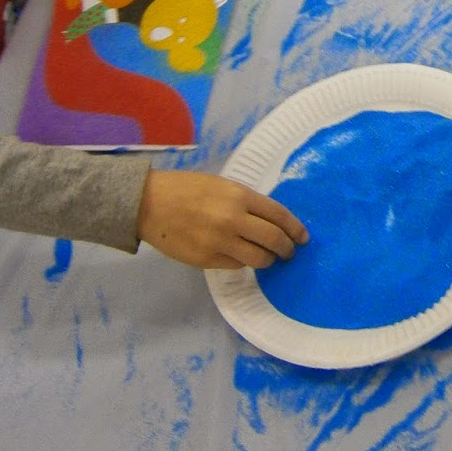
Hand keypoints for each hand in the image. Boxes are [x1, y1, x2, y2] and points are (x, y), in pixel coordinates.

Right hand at [137, 170, 308, 269]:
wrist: (148, 203)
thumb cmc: (186, 189)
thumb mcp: (221, 185)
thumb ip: (246, 202)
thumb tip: (272, 220)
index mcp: (239, 196)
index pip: (279, 215)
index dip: (296, 228)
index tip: (303, 237)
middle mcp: (233, 219)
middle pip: (274, 240)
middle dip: (287, 249)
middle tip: (290, 252)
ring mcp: (219, 242)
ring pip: (258, 259)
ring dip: (269, 259)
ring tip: (268, 257)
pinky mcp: (206, 260)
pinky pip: (236, 265)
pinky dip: (243, 262)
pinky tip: (241, 256)